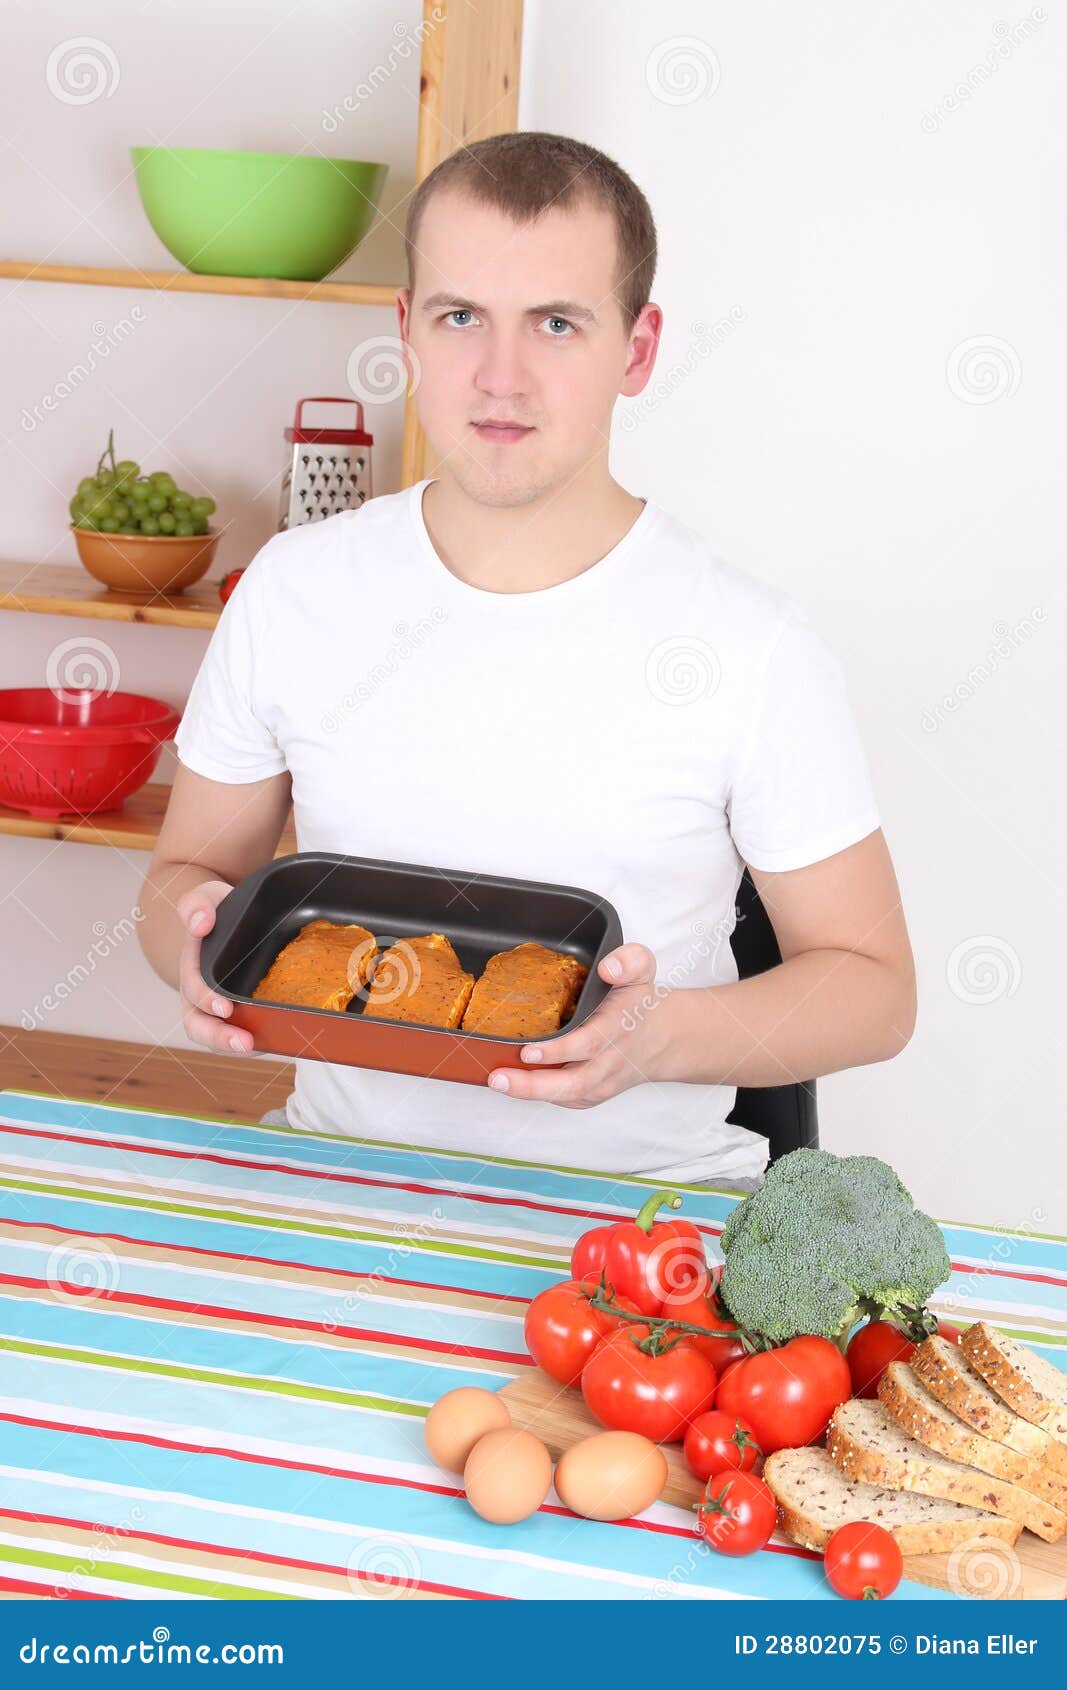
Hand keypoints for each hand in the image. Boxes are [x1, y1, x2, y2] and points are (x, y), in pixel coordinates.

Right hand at [176, 879, 253, 1054]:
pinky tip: (276, 1043)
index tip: (225, 1007)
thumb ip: (197, 904)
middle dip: (219, 1037)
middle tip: (245, 1043)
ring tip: (258, 1049)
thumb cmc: (220, 911)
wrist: (236, 919)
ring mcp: (220, 1009)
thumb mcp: (207, 897)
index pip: (192, 989)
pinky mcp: (241, 1015)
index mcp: (192, 969)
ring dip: (235, 1047)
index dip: (206, 1000)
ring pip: (218, 1037)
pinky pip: (243, 1034)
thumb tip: (201, 924)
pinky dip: (256, 1042)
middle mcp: (201, 995)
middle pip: (199, 1025)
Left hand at [486, 942, 667, 1106]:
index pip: (589, 1044)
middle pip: (573, 1081)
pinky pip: (564, 1098)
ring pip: (566, 1095)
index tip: (528, 1049)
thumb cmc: (639, 1004)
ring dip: (529, 1092)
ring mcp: (601, 1082)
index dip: (559, 1050)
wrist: (660, 1040)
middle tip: (500, 1077)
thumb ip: (629, 960)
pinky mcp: (591, 1094)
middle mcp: (609, 1061)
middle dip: (534, 1083)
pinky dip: (537, 1095)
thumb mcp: (642, 970)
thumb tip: (608, 968)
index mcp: (617, 1028)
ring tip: (497, 1081)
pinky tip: (512, 1084)